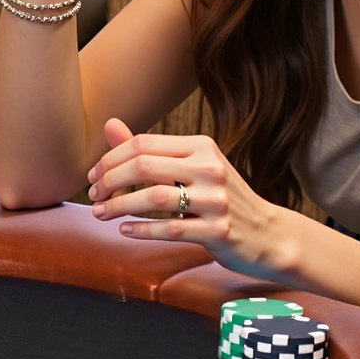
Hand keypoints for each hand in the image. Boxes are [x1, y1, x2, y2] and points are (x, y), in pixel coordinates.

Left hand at [85, 118, 283, 275]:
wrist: (266, 233)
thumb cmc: (218, 197)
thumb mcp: (189, 167)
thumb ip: (149, 150)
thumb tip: (109, 124)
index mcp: (202, 147)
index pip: (143, 144)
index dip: (110, 159)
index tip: (93, 176)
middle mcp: (211, 168)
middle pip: (144, 166)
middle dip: (109, 181)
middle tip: (93, 196)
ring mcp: (216, 200)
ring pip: (153, 198)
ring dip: (118, 206)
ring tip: (101, 213)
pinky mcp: (218, 231)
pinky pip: (169, 229)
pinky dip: (141, 229)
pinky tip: (125, 230)